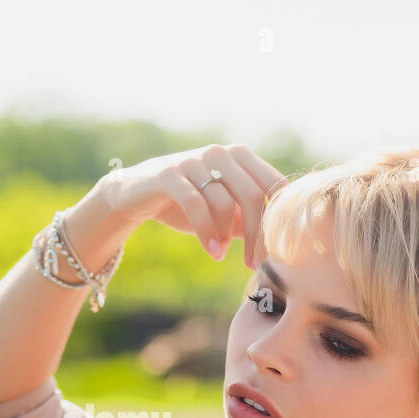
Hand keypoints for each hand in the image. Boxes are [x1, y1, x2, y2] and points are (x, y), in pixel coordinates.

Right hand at [99, 144, 287, 268]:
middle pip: (252, 196)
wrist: (136, 196)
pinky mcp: (169, 174)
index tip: (276, 253)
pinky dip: (207, 232)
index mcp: (240, 156)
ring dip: (225, 236)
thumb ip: (249, 221)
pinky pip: (196, 206)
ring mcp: (194, 161)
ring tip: (221, 254)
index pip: (273, 185)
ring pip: (224, 203)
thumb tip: (282, 244)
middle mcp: (219, 153)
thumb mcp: (223, 213)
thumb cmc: (186, 204)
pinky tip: (212, 252)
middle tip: (253, 264)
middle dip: (256, 235)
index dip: (277, 221)